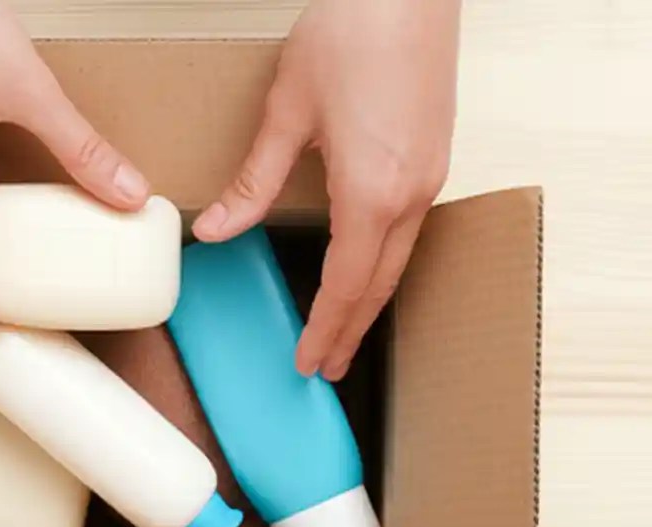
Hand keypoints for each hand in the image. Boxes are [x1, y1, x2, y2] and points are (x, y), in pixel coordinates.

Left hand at [193, 0, 460, 380]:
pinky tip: (366, 269)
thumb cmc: (355, 32)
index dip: (324, 329)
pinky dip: (383, 265)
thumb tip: (217, 229)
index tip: (307, 362)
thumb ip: (254, 179)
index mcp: (372, 192)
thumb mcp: (287, 111)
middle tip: (326, 368)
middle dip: (350, 332)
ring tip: (343, 332)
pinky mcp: (434, 158)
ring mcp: (429, 177)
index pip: (346, 286)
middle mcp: (410, 194)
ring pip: (398, 261)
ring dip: (368, 302)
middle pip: (378, 285)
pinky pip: (408, 231)